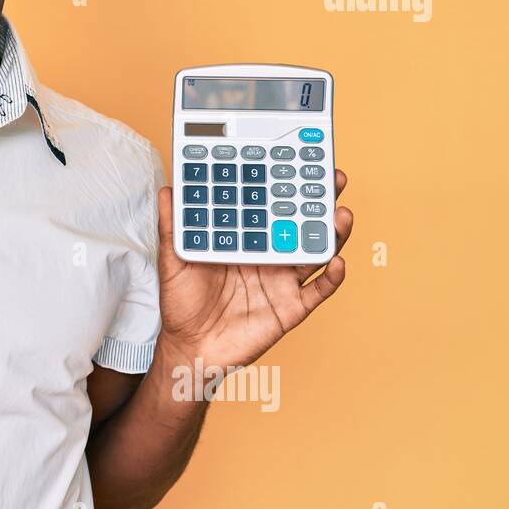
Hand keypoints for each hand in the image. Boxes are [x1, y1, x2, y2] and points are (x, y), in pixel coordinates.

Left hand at [155, 169, 352, 369]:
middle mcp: (269, 256)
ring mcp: (283, 281)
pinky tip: (336, 262)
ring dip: (332, 232)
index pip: (269, 207)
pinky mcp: (292, 308)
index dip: (284, 185)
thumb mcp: (174, 261)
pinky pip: (318, 291)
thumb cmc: (182, 304)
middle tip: (332, 177)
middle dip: (319, 199)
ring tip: (340, 214)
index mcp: (245, 240)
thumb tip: (168, 190)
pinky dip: (331, 278)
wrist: (190, 348)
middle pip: (300, 222)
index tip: (297, 160)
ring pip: (315, 251)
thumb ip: (174, 227)